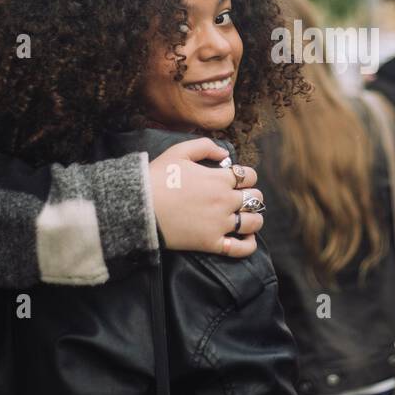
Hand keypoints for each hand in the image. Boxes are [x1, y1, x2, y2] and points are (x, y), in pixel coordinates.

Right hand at [149, 139, 263, 256]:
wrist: (139, 206)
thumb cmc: (157, 177)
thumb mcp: (179, 151)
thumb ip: (206, 146)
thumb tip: (225, 154)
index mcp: (220, 178)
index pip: (250, 176)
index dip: (247, 176)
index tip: (237, 180)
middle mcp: (225, 201)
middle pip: (256, 199)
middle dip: (252, 196)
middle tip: (241, 199)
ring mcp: (220, 223)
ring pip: (254, 223)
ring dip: (254, 219)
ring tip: (245, 217)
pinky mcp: (211, 243)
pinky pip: (241, 248)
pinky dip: (249, 244)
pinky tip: (246, 238)